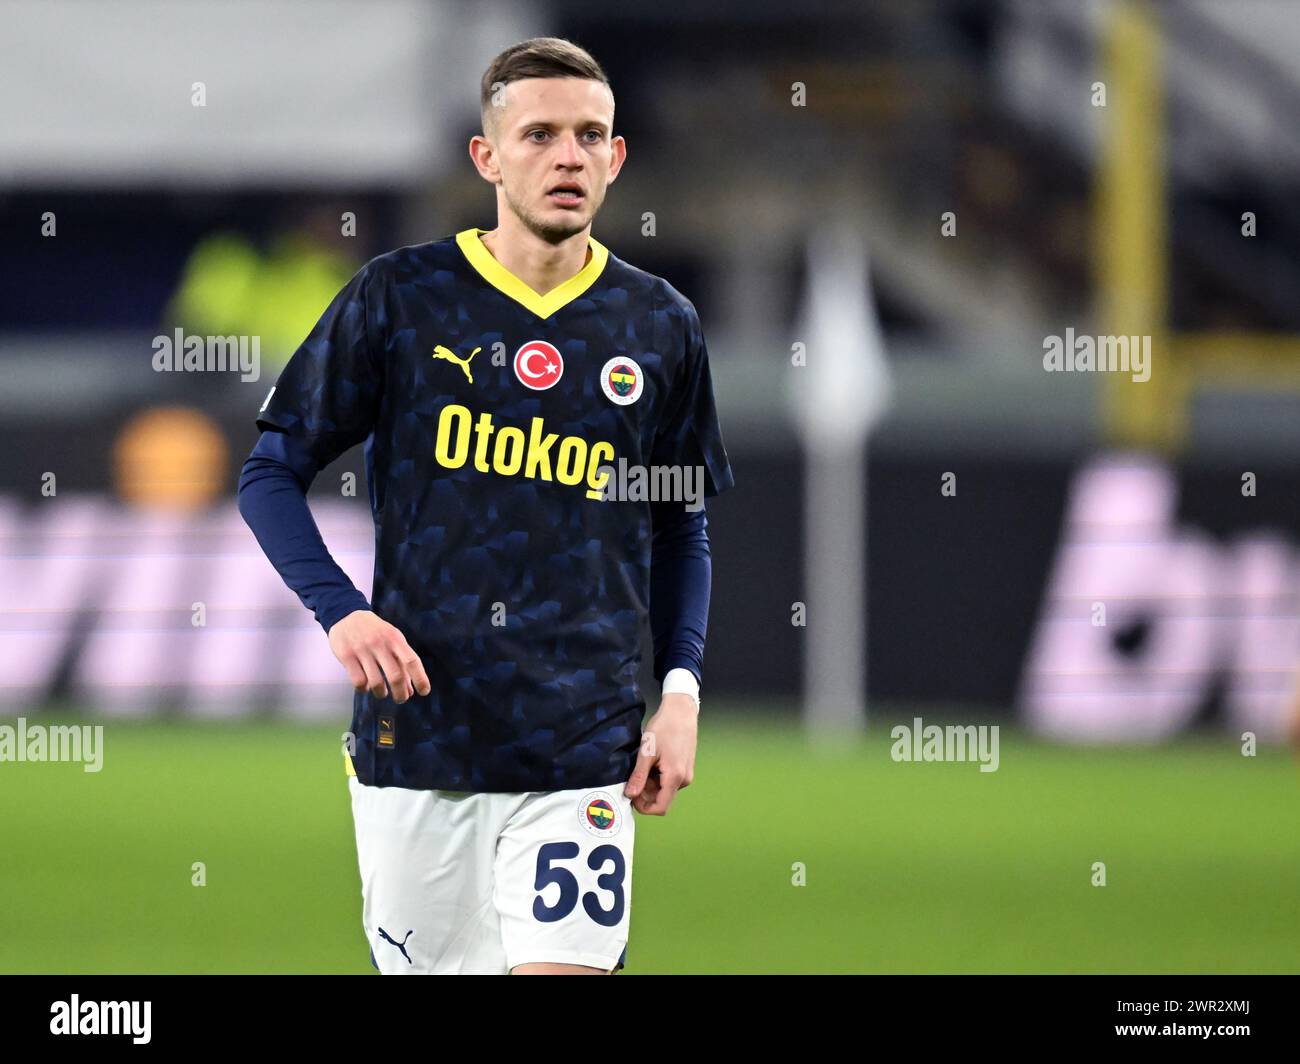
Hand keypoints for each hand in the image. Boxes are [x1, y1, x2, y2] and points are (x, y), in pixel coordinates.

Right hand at [327, 610, 430, 702]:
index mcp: (395, 639)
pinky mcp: (347, 656)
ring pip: (376, 682)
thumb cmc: (375, 632)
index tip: (424, 692)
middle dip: (401, 693)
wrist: (346, 616)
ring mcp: (362, 650)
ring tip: (382, 693)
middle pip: (395, 676)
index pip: (411, 661)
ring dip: (381, 693)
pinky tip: (366, 688)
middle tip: (401, 699)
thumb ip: (402, 662)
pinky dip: (364, 689)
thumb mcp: (392, 640)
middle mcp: (380, 644)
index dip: (420, 678)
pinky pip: (359, 681)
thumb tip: (410, 690)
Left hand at [624, 694, 697, 815]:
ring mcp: (686, 773)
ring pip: (665, 789)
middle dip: (645, 793)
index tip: (631, 796)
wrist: (681, 710)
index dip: (643, 807)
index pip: (660, 807)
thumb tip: (630, 795)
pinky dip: (658, 776)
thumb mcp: (647, 752)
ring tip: (642, 765)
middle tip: (632, 777)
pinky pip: (670, 780)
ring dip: (651, 783)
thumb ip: (639, 776)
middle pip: (662, 798)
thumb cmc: (665, 727)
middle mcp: (684, 779)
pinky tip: (652, 761)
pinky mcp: (685, 767)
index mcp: (675, 777)